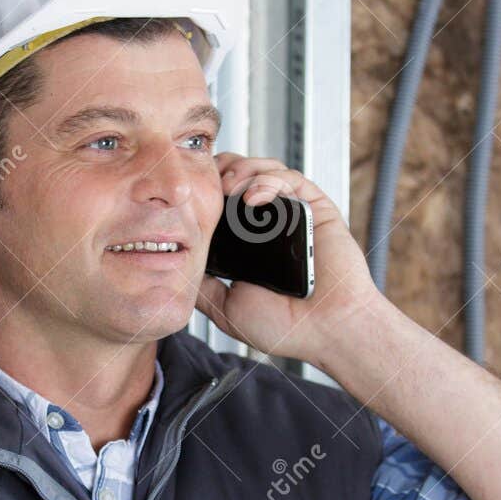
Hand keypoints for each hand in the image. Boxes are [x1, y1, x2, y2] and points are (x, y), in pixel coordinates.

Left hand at [194, 153, 381, 370]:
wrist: (326, 330)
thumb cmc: (284, 325)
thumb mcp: (226, 307)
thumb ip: (202, 287)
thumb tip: (174, 271)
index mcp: (249, 242)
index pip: (223, 200)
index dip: (205, 189)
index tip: (188, 193)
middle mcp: (270, 223)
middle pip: (242, 175)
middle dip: (220, 170)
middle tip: (207, 182)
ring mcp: (293, 213)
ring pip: (265, 169)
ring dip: (243, 169)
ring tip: (228, 186)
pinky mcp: (316, 208)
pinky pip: (291, 179)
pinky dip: (269, 180)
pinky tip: (253, 196)